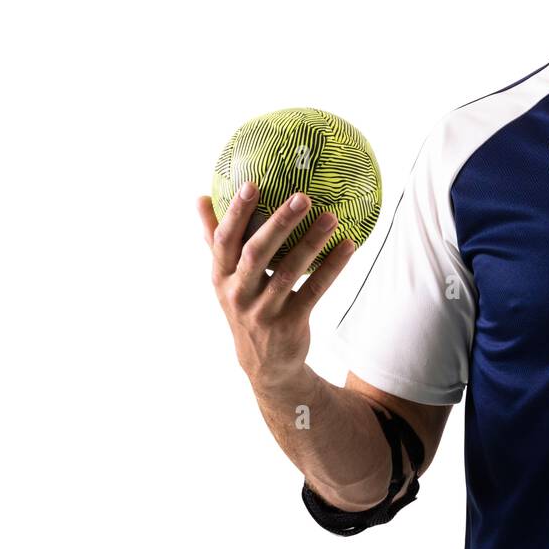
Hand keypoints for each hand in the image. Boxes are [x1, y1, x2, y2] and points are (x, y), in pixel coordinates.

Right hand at [197, 182, 356, 389]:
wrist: (265, 364)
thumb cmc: (246, 305)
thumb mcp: (226, 278)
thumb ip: (215, 240)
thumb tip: (199, 197)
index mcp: (221, 277)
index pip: (223, 240)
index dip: (235, 213)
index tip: (251, 184)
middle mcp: (238, 294)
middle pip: (256, 253)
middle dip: (278, 223)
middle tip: (302, 196)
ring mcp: (263, 311)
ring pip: (289, 272)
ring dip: (312, 242)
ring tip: (332, 217)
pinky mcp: (289, 324)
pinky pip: (315, 291)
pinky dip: (333, 268)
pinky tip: (349, 245)